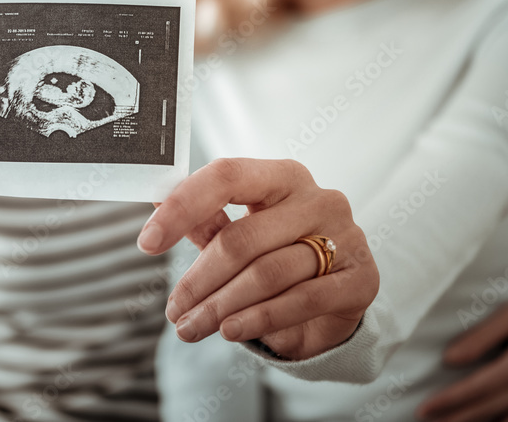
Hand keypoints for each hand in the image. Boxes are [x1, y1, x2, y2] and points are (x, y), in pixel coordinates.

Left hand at [137, 158, 378, 359]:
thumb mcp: (242, 233)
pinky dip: (259, 319)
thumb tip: (155, 201)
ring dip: (221, 306)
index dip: (182, 207)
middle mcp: (319, 199)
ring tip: (191, 327)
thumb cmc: (281, 254)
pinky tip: (231, 331)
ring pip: (267, 273)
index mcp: (283, 176)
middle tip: (173, 310)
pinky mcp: (360, 278)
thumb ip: (205, 219)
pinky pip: (301, 300)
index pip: (227, 176)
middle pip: (242, 237)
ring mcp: (345, 237)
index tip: (147, 242)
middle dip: (198, 280)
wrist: (338, 297)